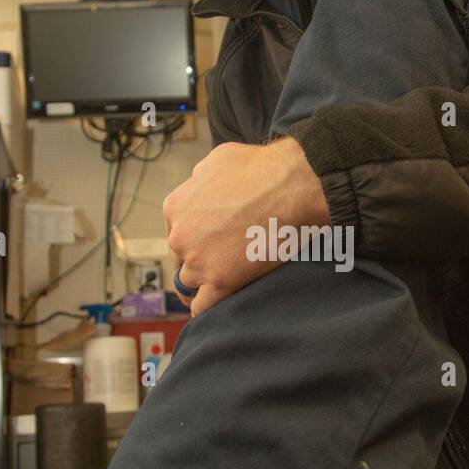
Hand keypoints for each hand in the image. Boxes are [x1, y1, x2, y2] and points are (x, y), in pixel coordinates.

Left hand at [163, 136, 329, 314]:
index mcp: (175, 207)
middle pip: (181, 259)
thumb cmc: (262, 168)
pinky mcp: (220, 281)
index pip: (176, 233)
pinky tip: (221, 301)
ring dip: (205, 284)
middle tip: (224, 260)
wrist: (293, 186)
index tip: (212, 244)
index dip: (195, 239)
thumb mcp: (216, 160)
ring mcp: (198, 261)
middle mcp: (180, 236)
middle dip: (199, 260)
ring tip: (225, 282)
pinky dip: (209, 307)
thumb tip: (200, 189)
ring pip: (189, 284)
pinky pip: (202, 307)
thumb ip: (199, 181)